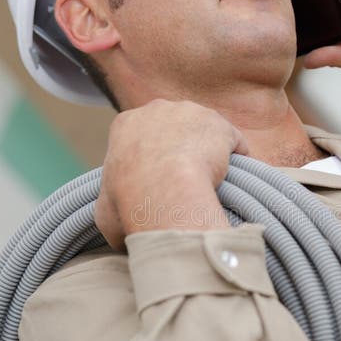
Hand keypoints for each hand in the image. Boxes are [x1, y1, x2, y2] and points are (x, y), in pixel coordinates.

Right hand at [95, 100, 248, 248]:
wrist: (165, 189)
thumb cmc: (129, 202)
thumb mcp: (105, 213)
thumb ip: (113, 211)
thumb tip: (122, 231)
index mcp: (125, 124)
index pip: (140, 137)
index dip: (149, 160)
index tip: (157, 180)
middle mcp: (156, 109)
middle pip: (172, 128)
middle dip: (178, 150)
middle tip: (183, 182)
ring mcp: (190, 112)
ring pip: (202, 131)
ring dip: (207, 151)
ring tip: (210, 181)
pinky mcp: (218, 124)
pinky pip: (232, 140)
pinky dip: (234, 156)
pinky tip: (234, 177)